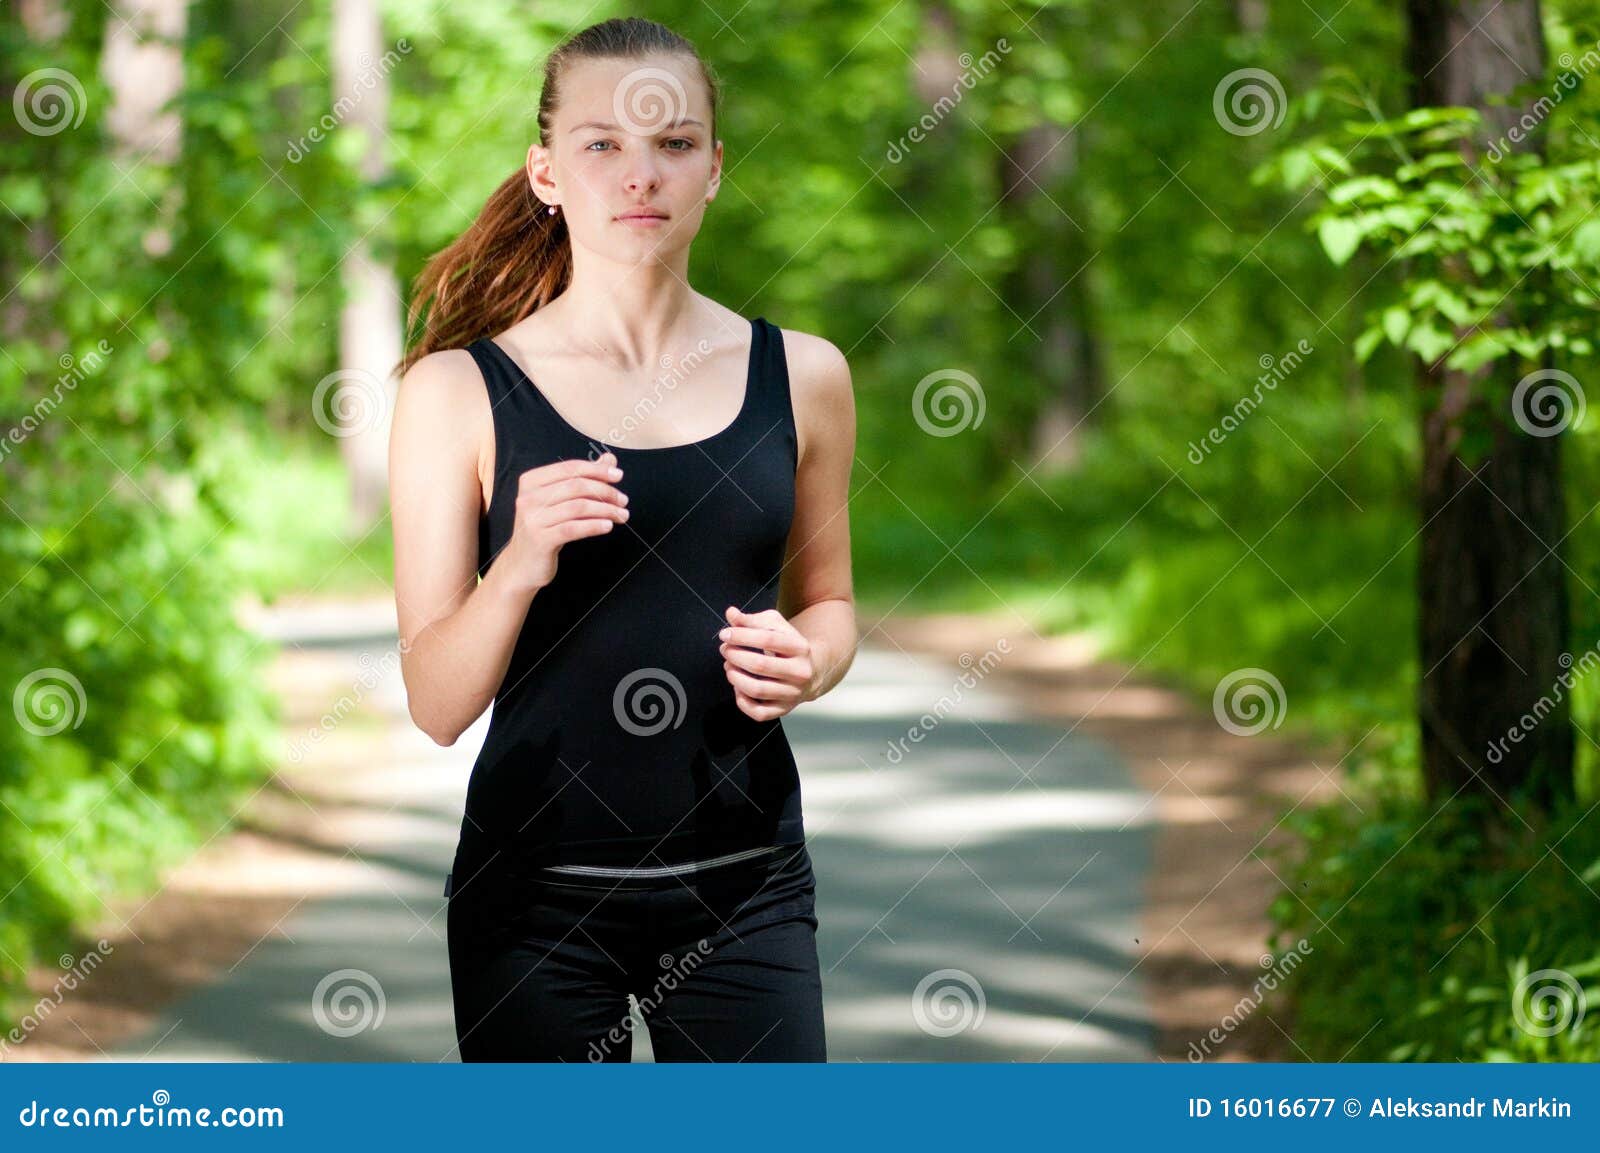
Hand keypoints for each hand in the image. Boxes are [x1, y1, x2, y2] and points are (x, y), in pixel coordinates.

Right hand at [501, 451, 628, 593]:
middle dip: (605, 491)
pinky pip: (573, 528)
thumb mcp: (560, 501)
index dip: (596, 470)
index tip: (619, 476)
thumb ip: (583, 478)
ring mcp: (532, 519)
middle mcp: (528, 498)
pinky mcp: (540, 540)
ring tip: (622, 515)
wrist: (522, 564)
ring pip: (578, 507)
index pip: (569, 468)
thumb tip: (609, 459)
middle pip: (575, 486)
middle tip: (623, 500)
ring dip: (606, 510)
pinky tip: (608, 526)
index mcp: (531, 481)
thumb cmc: (545, 529)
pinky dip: (594, 525)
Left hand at [718, 605, 813, 719]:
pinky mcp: (784, 710)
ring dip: (735, 677)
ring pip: (757, 690)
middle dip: (735, 656)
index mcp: (800, 647)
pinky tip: (738, 688)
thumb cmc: (786, 646)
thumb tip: (731, 613)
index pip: (768, 640)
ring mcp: (793, 693)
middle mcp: (800, 672)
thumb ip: (751, 620)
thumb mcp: (775, 627)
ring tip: (729, 667)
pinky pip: (759, 712)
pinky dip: (742, 701)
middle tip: (725, 650)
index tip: (725, 634)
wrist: (811, 672)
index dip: (742, 636)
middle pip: (760, 665)